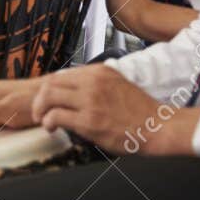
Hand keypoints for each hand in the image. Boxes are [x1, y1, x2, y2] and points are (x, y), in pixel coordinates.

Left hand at [30, 65, 188, 154]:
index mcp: (100, 72)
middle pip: (50, 83)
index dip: (50, 88)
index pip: (62, 74)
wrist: (160, 127)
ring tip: (43, 120)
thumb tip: (72, 91)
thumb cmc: (141, 112)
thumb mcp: (117, 85)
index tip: (48, 100)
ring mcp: (90, 100)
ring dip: (40, 110)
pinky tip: (52, 128)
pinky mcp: (89, 120)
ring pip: (48, 97)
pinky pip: (55, 116)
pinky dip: (48, 122)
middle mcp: (93, 82)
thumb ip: (95, 84)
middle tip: (39, 111)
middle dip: (39, 98)